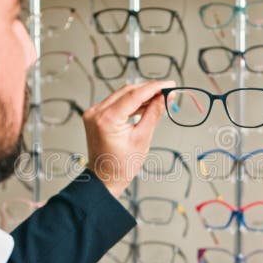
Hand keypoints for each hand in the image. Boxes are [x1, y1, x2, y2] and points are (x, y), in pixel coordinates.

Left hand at [83, 80, 174, 196]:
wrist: (104, 178)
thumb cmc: (122, 165)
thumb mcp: (142, 138)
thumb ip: (154, 113)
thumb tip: (166, 97)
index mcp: (107, 120)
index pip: (134, 95)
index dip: (154, 88)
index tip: (170, 84)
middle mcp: (96, 113)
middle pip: (127, 91)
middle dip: (149, 89)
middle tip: (168, 90)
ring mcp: (93, 113)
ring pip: (121, 95)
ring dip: (141, 95)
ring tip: (160, 98)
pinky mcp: (95, 115)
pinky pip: (116, 102)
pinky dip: (131, 102)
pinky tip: (145, 104)